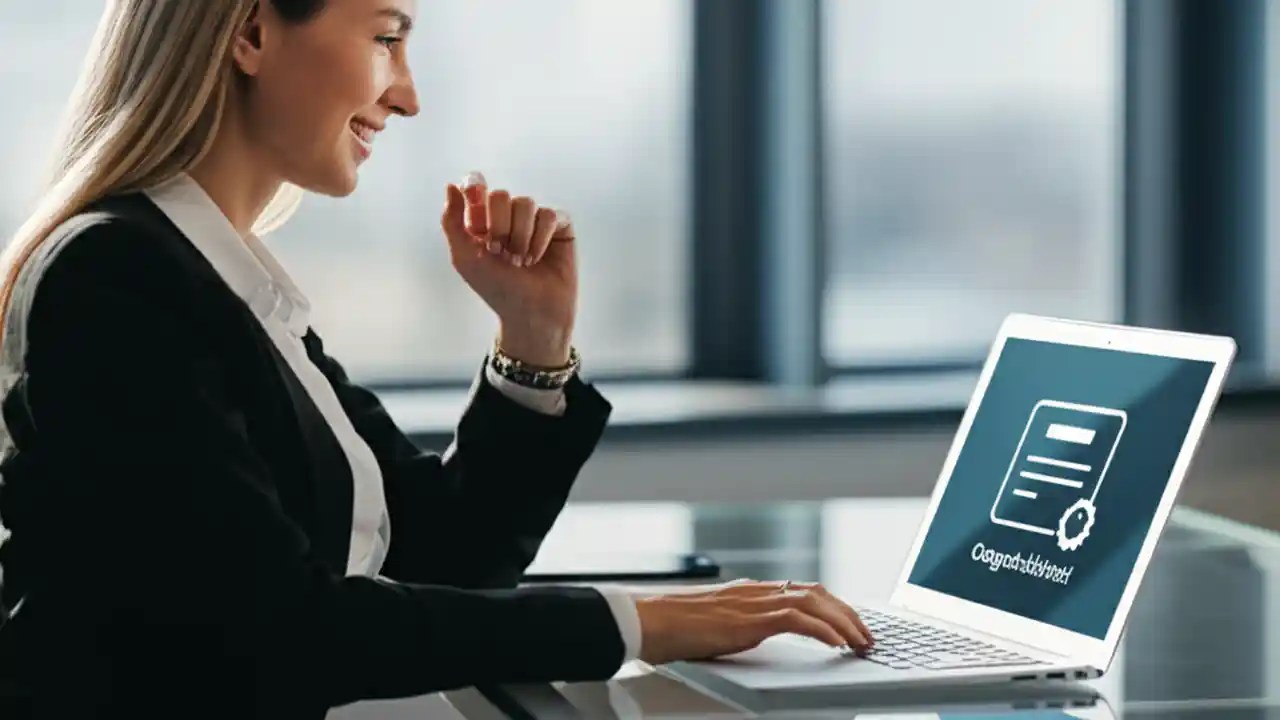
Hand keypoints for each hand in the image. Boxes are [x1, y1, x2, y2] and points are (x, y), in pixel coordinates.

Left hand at [440, 171, 577, 366]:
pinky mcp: (559, 226)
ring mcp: (534, 219)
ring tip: (520, 261)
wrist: (531, 312)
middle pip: (500, 195)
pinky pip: (548, 215)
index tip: (475, 198)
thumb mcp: (464, 257)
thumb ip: (452, 221)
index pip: (476, 187)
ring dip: (520, 237)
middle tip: (500, 253)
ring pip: (525, 203)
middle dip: (499, 226)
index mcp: (482, 221)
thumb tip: (451, 186)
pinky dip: (540, 239)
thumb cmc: (497, 289)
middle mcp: (508, 216)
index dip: (475, 187)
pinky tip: (537, 259)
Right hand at [634, 580, 874, 664]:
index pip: (803, 590)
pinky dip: (822, 630)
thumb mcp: (716, 623)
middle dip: (848, 613)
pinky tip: (837, 644)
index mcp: (750, 592)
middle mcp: (756, 591)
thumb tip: (753, 633)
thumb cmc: (672, 627)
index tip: (851, 623)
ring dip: (844, 622)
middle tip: (867, 636)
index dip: (833, 605)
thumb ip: (739, 623)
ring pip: (814, 601)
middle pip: (817, 592)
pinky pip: (796, 619)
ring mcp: (753, 602)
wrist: (647, 621)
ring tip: (861, 643)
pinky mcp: (748, 619)